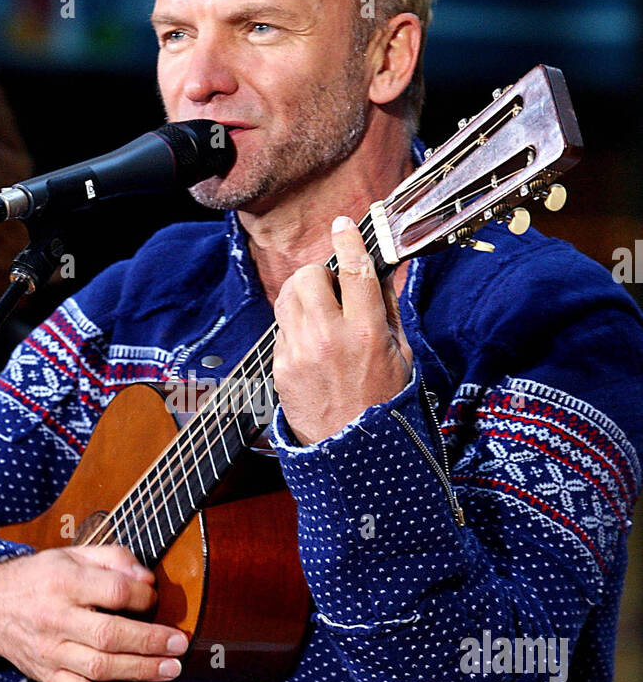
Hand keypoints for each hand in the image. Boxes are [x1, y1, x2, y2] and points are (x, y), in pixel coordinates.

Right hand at [0, 544, 188, 681]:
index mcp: (65, 583)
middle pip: (111, 634)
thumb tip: (146, 577)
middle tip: (179, 644)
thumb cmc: (37, 579)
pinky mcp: (49, 675)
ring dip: (139, 670)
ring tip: (171, 670)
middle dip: (150, 641)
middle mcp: (57, 618)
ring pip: (100, 666)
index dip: (143, 596)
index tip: (155, 597)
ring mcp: (53, 651)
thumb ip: (112, 558)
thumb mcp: (71, 554)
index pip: (114, 591)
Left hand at [273, 216, 411, 445]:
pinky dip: (295, 330)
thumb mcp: (400, 355)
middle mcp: (329, 338)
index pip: (353, 270)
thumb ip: (387, 311)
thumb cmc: (383, 405)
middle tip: (331, 292)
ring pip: (287, 298)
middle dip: (317, 276)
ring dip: (302, 298)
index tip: (344, 225)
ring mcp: (299, 353)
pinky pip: (282, 330)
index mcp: (367, 332)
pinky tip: (312, 349)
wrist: (353, 456)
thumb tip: (377, 273)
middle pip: (308, 277)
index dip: (348, 240)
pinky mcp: (280, 368)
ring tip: (320, 317)